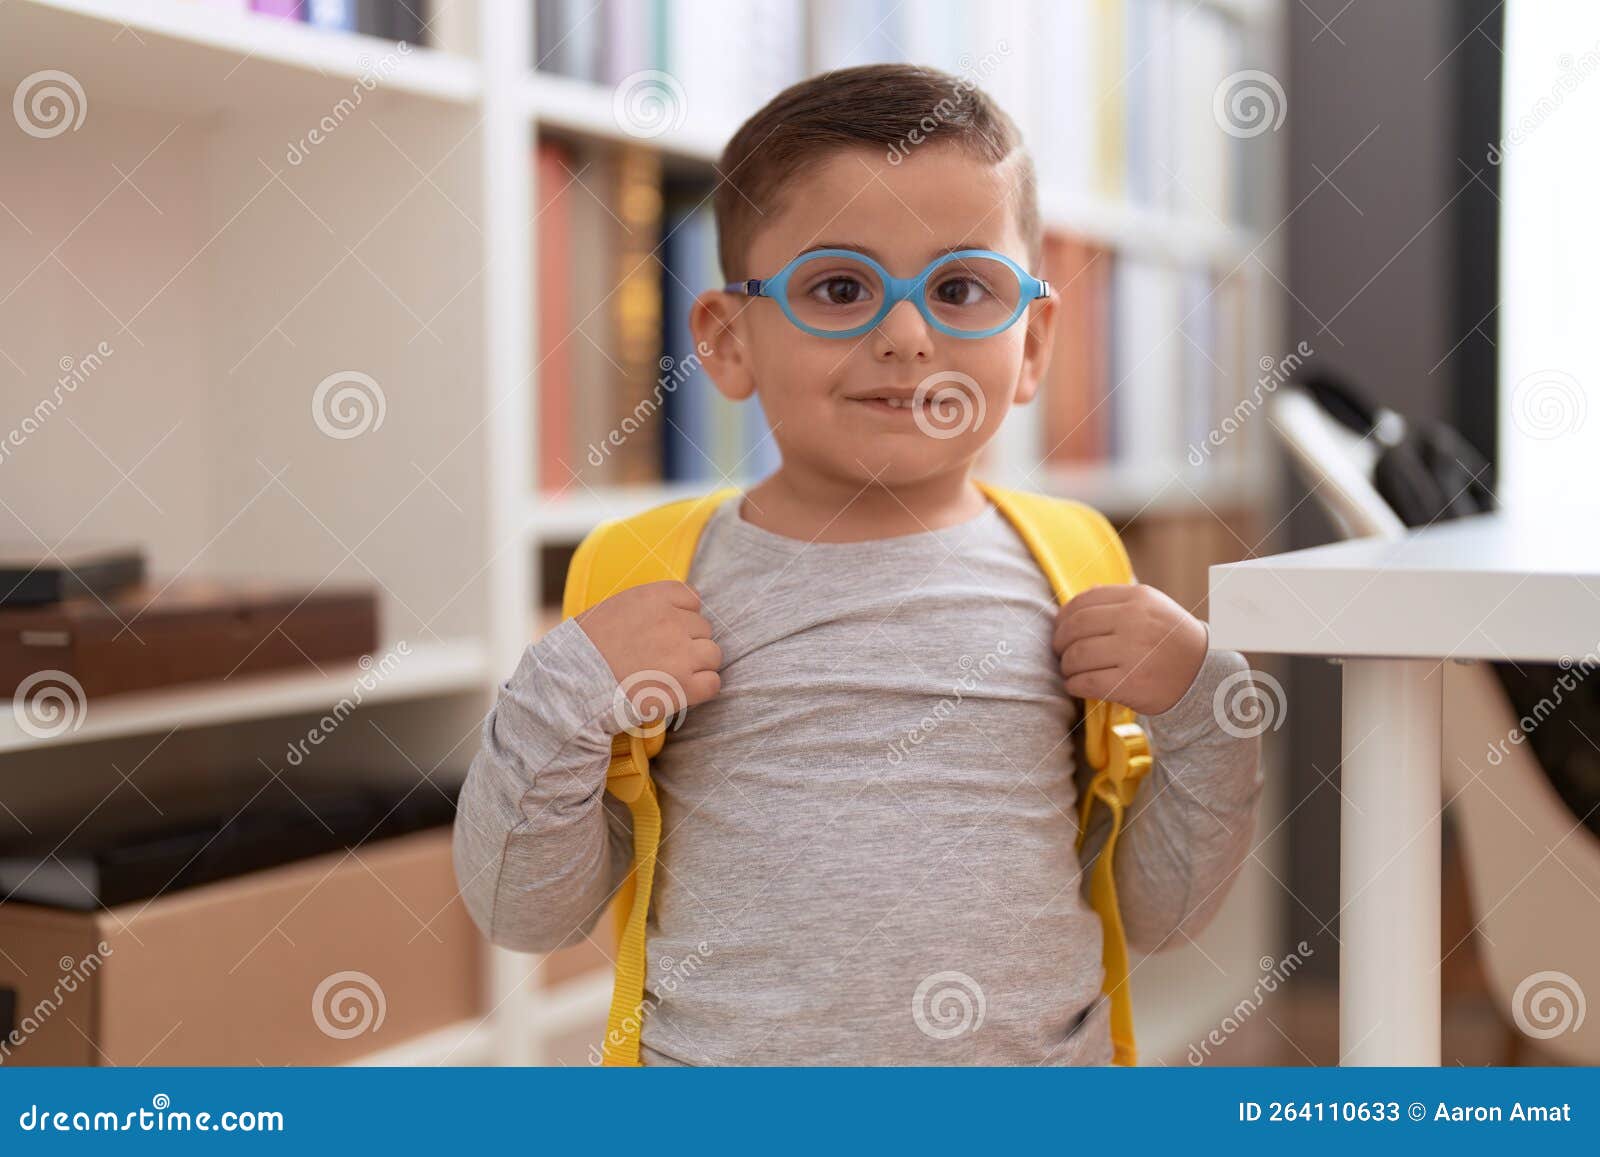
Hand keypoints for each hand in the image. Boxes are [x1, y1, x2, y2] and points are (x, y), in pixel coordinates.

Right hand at [574, 580, 722, 730]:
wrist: (573, 686)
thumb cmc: (585, 650)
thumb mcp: (613, 610)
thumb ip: (646, 607)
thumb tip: (672, 612)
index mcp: (654, 598)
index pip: (691, 598)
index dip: (682, 616)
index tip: (666, 631)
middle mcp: (672, 622)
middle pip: (703, 628)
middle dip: (687, 643)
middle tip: (663, 659)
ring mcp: (682, 654)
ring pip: (713, 654)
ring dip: (698, 665)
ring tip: (673, 676)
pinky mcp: (685, 687)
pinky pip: (713, 683)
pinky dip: (701, 689)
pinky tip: (682, 692)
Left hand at [1051, 583, 1208, 715]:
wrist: (1203, 675)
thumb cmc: (1170, 640)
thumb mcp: (1152, 608)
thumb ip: (1115, 602)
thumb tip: (1073, 603)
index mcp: (1138, 598)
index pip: (1084, 602)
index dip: (1063, 617)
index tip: (1059, 628)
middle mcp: (1135, 621)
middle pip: (1075, 628)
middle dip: (1060, 642)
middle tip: (1060, 652)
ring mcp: (1134, 653)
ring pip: (1077, 656)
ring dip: (1066, 666)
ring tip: (1070, 670)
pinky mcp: (1132, 683)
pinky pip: (1086, 682)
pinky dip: (1074, 685)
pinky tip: (1076, 685)